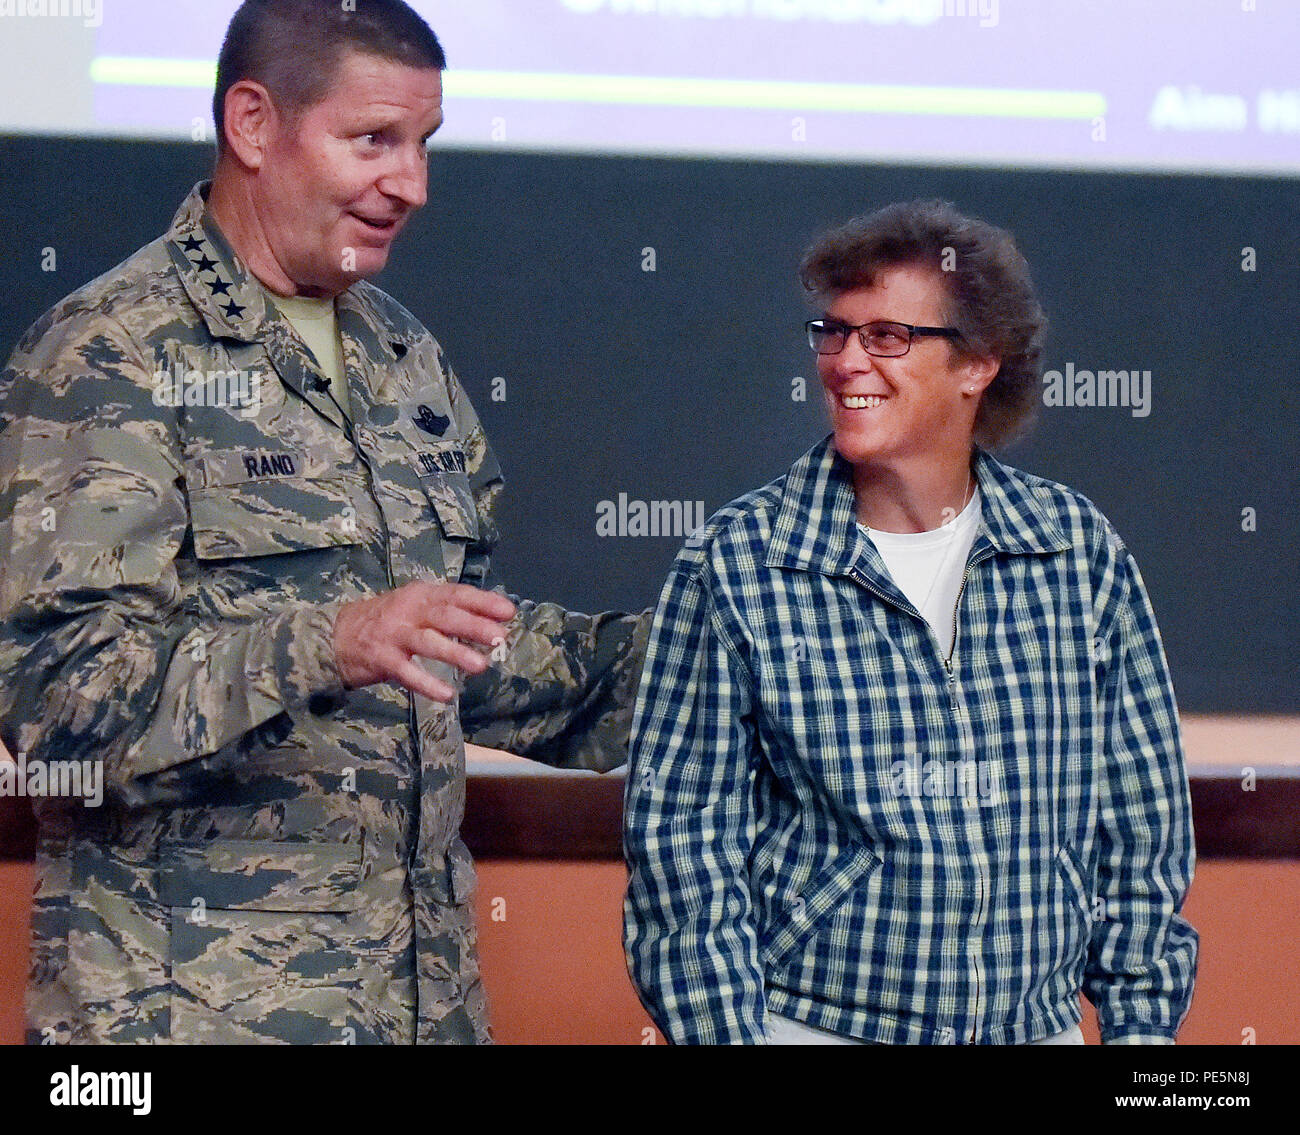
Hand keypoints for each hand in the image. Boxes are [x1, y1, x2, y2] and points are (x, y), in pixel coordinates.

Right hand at [333, 582, 516, 702]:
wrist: (337, 635)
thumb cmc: (388, 621)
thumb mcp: (416, 607)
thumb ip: (447, 612)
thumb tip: (490, 621)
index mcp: (421, 595)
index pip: (456, 594)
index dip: (482, 602)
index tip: (508, 611)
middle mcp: (409, 610)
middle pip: (445, 616)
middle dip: (474, 625)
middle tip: (500, 637)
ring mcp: (394, 634)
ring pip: (428, 642)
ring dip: (455, 652)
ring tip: (480, 665)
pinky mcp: (382, 659)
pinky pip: (407, 672)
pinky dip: (427, 683)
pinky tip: (447, 694)